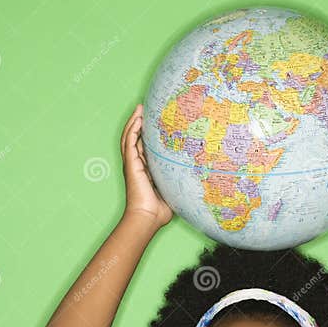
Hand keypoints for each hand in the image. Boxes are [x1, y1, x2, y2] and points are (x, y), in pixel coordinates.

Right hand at [120, 104, 174, 228]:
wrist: (148, 218)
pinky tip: (137, 119)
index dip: (148, 134)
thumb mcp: (174, 189)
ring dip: (134, 121)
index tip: (156, 121)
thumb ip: (181, 179)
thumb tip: (198, 174)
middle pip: (136, 138)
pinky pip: (129, 142)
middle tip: (146, 108)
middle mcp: (137, 164)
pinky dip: (132, 129)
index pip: (145, 146)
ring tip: (140, 108)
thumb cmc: (161, 209)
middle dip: (140, 122)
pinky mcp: (130, 164)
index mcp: (146, 169)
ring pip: (129, 137)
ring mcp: (132, 163)